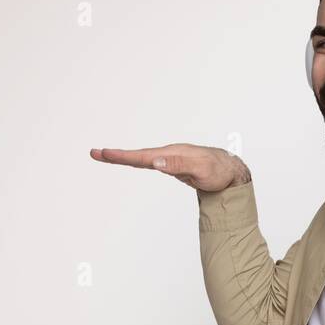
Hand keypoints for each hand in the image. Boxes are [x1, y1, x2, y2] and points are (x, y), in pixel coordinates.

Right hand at [90, 142, 250, 191]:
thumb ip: (179, 165)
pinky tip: (130, 161)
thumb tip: (155, 162)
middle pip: (138, 155)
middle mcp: (168, 154)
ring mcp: (169, 159)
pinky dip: (136, 161)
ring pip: (142, 158)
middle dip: (116, 155)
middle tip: (94, 153)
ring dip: (123, 157)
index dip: (123, 156)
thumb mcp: (201, 170)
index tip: (105, 153)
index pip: (144, 156)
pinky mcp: (172, 165)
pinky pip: (150, 162)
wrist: (230, 171)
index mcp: (172, 154)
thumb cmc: (218, 170)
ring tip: (103, 155)